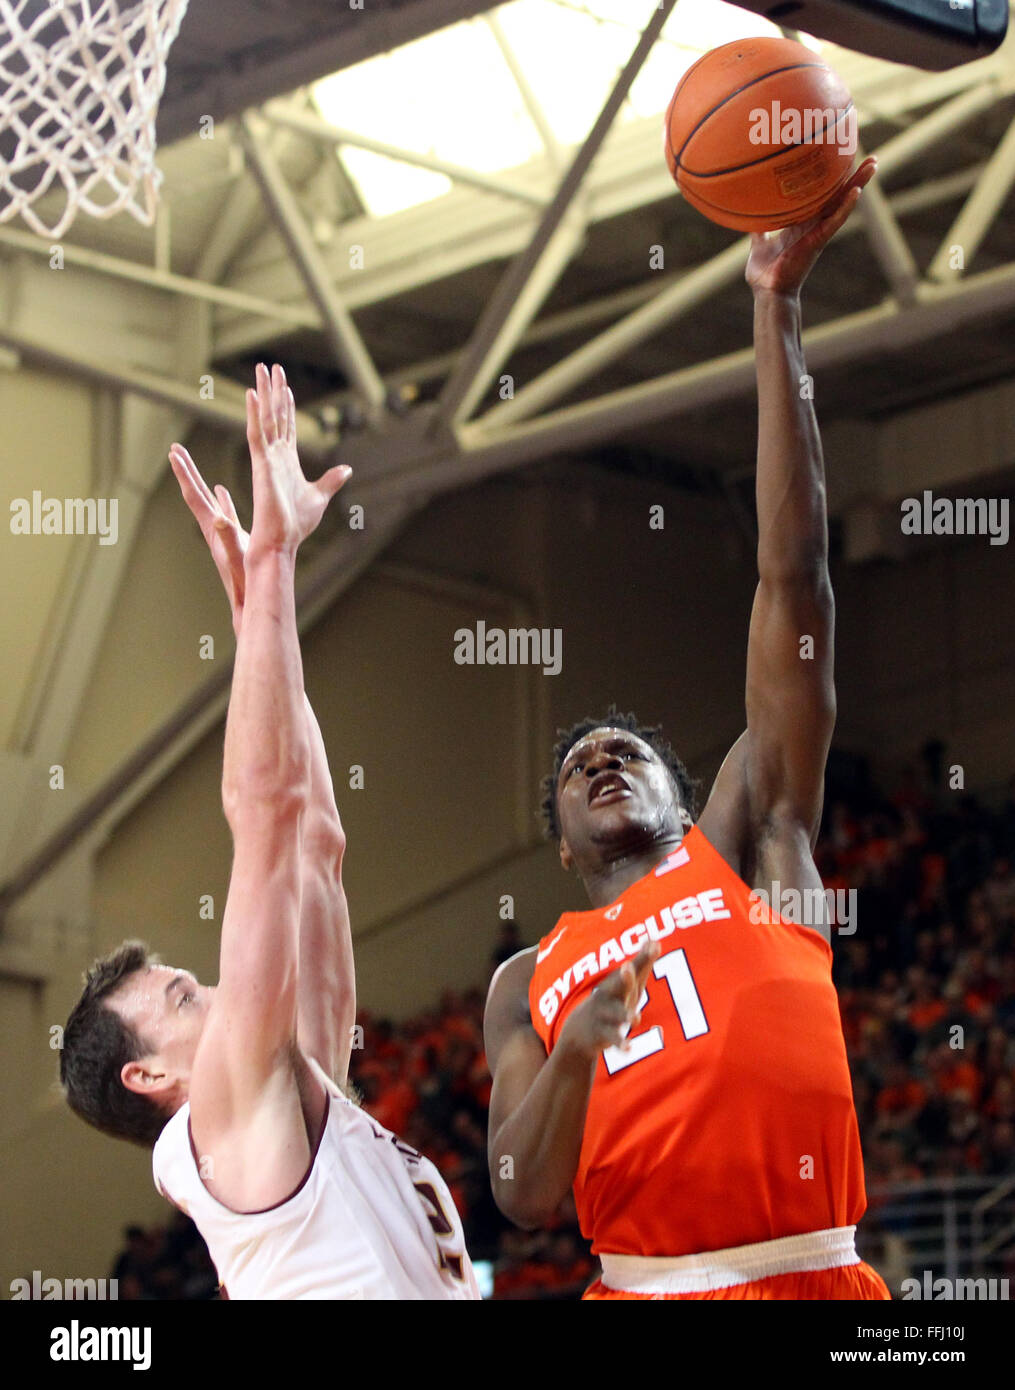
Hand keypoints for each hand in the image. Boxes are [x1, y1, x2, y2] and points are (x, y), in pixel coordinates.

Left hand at [168, 443, 248, 637]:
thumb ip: (229, 538)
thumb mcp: (238, 558)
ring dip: (200, 482)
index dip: (185, 474)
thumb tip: (220, 518)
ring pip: (208, 501)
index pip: (195, 496)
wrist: (249, 603)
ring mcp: (222, 534)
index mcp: (213, 529)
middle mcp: (213, 529)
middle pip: (195, 494)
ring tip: (191, 465)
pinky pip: (225, 512)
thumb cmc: (245, 584)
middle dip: (186, 470)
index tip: (174, 453)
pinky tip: (221, 491)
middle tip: (175, 449)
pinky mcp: (234, 539)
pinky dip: (222, 499)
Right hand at [245, 362, 349, 557]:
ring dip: (263, 393)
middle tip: (270, 367)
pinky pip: (256, 434)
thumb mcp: (320, 496)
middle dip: (273, 391)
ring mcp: (267, 458)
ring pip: (265, 418)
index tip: (286, 387)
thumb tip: (347, 469)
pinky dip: (255, 414)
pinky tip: (253, 395)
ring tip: (261, 369)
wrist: (282, 541)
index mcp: (288, 462)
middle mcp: (275, 455)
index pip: (287, 426)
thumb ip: (331, 480)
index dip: (287, 406)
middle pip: (274, 415)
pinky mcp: (261, 465)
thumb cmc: (296, 524)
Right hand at [558, 942, 660, 1061]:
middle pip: (616, 985)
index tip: (654, 945)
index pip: (632, 968)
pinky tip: (629, 1047)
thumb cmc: (610, 1001)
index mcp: (616, 982)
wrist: (579, 1031)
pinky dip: (621, 1043)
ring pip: (615, 1014)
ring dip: (625, 1015)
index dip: (642, 958)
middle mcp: (608, 995)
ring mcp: (603, 1014)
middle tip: (627, 967)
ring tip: (636, 1018)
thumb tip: (656, 941)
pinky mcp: (602, 1034)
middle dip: (623, 977)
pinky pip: (613, 1039)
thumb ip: (641, 964)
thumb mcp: (625, 984)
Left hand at [745, 156, 876, 297]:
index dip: (831, 179)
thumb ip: (758, 229)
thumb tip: (748, 215)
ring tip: (873, 166)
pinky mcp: (818, 241)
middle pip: (838, 195)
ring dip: (858, 185)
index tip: (841, 159)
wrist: (767, 290)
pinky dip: (846, 207)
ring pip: (843, 203)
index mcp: (801, 222)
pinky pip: (835, 221)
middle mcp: (813, 224)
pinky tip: (856, 192)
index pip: (821, 196)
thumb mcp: (759, 243)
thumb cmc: (765, 273)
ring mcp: (818, 232)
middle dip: (854, 177)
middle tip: (870, 157)